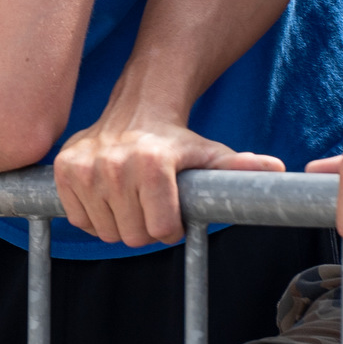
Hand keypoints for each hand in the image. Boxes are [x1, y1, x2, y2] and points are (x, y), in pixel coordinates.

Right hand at [53, 111, 283, 247]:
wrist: (136, 108)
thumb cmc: (176, 139)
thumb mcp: (208, 153)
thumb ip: (239, 167)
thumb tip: (279, 169)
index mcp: (152, 163)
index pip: (160, 229)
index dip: (170, 228)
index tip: (172, 214)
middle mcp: (114, 164)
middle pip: (132, 235)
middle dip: (145, 229)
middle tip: (151, 208)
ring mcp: (85, 168)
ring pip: (105, 232)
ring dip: (119, 225)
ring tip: (131, 201)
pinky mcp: (63, 171)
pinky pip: (79, 220)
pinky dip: (94, 217)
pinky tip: (108, 197)